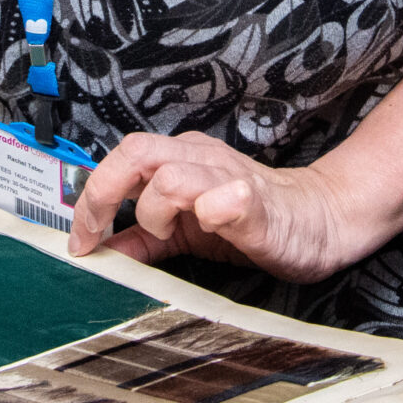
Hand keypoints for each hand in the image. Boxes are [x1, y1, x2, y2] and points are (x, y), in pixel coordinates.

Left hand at [66, 131, 369, 284]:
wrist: (320, 219)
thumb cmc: (252, 220)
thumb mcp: (186, 232)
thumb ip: (143, 240)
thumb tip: (101, 251)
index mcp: (178, 160)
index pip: (120, 160)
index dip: (90, 199)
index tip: (81, 242)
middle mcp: (200, 159)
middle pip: (135, 151)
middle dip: (105, 193)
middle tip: (96, 237)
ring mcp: (229, 177)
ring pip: (170, 176)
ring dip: (155, 212)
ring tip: (173, 235)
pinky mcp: (258, 203)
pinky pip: (228, 197)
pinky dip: (213, 209)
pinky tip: (212, 224)